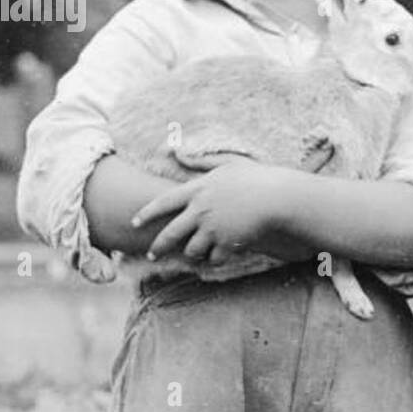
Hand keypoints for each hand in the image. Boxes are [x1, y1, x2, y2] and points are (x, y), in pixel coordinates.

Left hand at [130, 157, 301, 266]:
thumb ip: (201, 161)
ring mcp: (213, 228)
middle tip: (151, 255)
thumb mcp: (228, 163)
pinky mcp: (227, 243)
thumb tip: (178, 152)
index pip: (163, 203)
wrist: (278, 198)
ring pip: (191, 249)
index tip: (134, 222)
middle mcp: (200, 211)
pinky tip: (218, 256)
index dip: (146, 214)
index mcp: (198, 190)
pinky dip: (214, 259)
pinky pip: (213, 258)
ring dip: (192, 252)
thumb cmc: (256, 178)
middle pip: (171, 234)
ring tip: (196, 252)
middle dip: (158, 247)